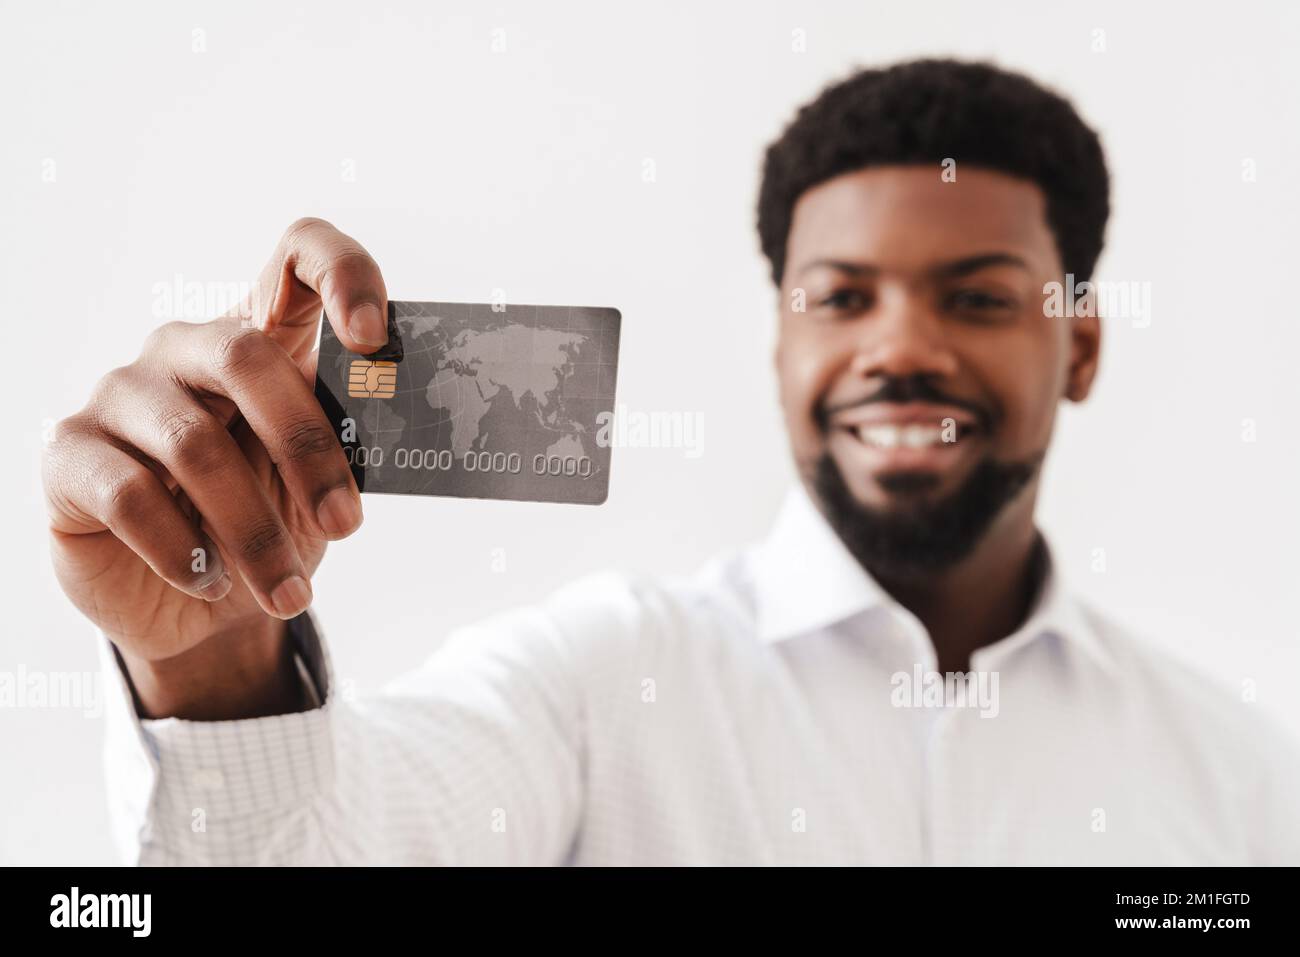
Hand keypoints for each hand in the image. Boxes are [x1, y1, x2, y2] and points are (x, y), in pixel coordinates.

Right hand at [42, 218, 387, 712]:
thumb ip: (347, 441)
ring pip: (194, 447)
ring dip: (255, 532)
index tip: (375, 339)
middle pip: (245, 357)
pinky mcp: (70, 453)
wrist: (197, 605)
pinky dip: (183, 551)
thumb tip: (404, 430)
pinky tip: (210, 581)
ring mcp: (120, 394)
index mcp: (260, 338)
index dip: (342, 275)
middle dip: (306, 449)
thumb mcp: (319, 481)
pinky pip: (131, 497)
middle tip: (346, 523)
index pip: (297, 257)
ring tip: (289, 589)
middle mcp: (184, 349)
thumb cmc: (267, 520)